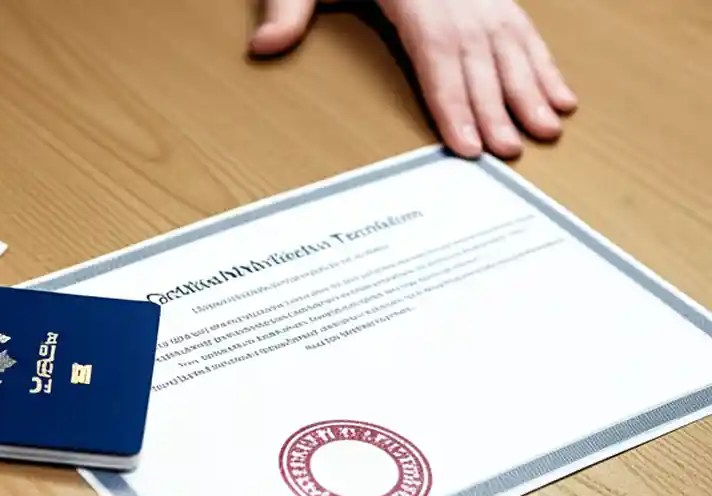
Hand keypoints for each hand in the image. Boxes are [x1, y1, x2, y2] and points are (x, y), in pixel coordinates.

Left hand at [250, 0, 576, 158]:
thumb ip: (287, 8)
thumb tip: (264, 46)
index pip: (436, 54)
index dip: (453, 100)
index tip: (466, 143)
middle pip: (478, 55)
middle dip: (498, 105)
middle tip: (511, 151)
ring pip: (510, 43)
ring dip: (532, 88)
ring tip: (547, 131)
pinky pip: (522, 28)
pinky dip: (543, 62)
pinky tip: (561, 94)